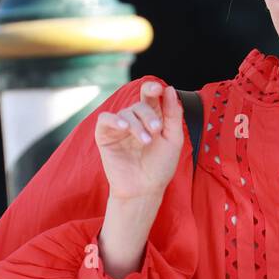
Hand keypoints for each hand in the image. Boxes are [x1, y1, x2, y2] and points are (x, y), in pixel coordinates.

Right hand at [94, 80, 183, 203]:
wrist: (144, 189)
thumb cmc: (160, 167)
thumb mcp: (173, 139)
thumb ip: (173, 114)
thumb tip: (169, 89)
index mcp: (152, 118)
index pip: (150, 96)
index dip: (152, 89)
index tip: (158, 89)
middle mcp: (135, 120)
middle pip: (139, 105)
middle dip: (149, 114)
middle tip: (156, 130)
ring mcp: (119, 127)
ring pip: (125, 113)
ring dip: (136, 124)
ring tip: (146, 141)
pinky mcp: (105, 136)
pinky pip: (105, 119)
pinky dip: (114, 120)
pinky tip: (124, 128)